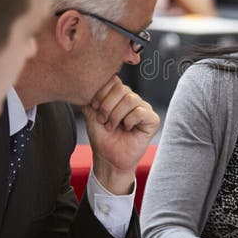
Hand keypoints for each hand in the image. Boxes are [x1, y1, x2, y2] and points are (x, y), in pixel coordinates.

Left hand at [82, 75, 159, 192]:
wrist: (108, 158)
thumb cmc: (101, 137)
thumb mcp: (91, 113)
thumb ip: (90, 96)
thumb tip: (85, 83)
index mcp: (119, 95)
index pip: (113, 80)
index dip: (101, 92)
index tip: (94, 107)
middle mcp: (133, 98)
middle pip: (121, 88)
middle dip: (107, 106)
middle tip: (102, 120)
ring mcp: (144, 108)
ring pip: (131, 99)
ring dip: (116, 115)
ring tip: (112, 126)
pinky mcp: (152, 120)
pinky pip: (140, 112)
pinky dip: (129, 121)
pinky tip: (127, 129)